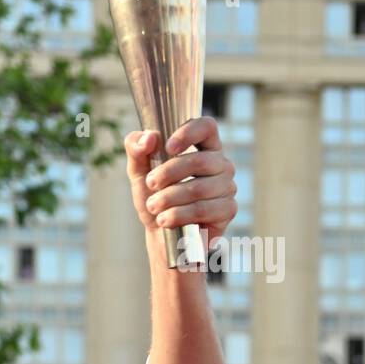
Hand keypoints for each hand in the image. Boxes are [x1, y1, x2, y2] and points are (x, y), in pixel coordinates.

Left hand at [125, 118, 236, 257]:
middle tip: (150, 185)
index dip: (188, 133)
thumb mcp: (139, 173)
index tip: (167, 148)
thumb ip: (136, 149)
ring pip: (198, 188)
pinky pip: (203, 209)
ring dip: (168, 198)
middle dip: (168, 174)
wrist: (161, 236)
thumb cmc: (154, 198)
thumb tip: (149, 137)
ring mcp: (227, 187)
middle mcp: (220, 164)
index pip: (206, 127)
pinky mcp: (228, 210)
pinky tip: (165, 220)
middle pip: (199, 160)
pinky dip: (178, 215)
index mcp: (203, 147)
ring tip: (153, 207)